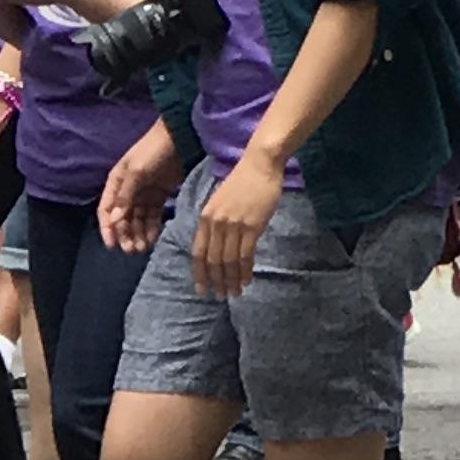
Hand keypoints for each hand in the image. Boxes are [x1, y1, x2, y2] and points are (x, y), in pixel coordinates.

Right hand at [99, 118, 180, 254]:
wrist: (182, 136)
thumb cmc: (154, 150)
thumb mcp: (136, 171)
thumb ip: (125, 196)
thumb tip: (113, 220)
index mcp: (116, 182)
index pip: (105, 210)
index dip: (107, 228)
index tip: (112, 245)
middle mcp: (127, 190)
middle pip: (122, 218)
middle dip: (125, 234)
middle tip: (132, 250)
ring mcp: (144, 193)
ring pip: (137, 219)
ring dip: (138, 234)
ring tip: (143, 247)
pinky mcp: (159, 195)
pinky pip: (152, 215)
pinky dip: (151, 227)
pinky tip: (153, 238)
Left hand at [191, 143, 283, 296]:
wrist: (260, 164)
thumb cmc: (243, 181)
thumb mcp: (220, 201)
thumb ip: (216, 222)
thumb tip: (217, 246)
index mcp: (205, 217)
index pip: (198, 253)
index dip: (199, 273)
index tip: (202, 289)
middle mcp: (216, 223)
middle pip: (212, 260)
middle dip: (216, 281)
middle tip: (222, 295)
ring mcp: (233, 225)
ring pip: (228, 261)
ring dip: (232, 279)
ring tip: (235, 292)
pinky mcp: (251, 226)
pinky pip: (245, 255)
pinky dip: (245, 270)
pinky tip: (247, 279)